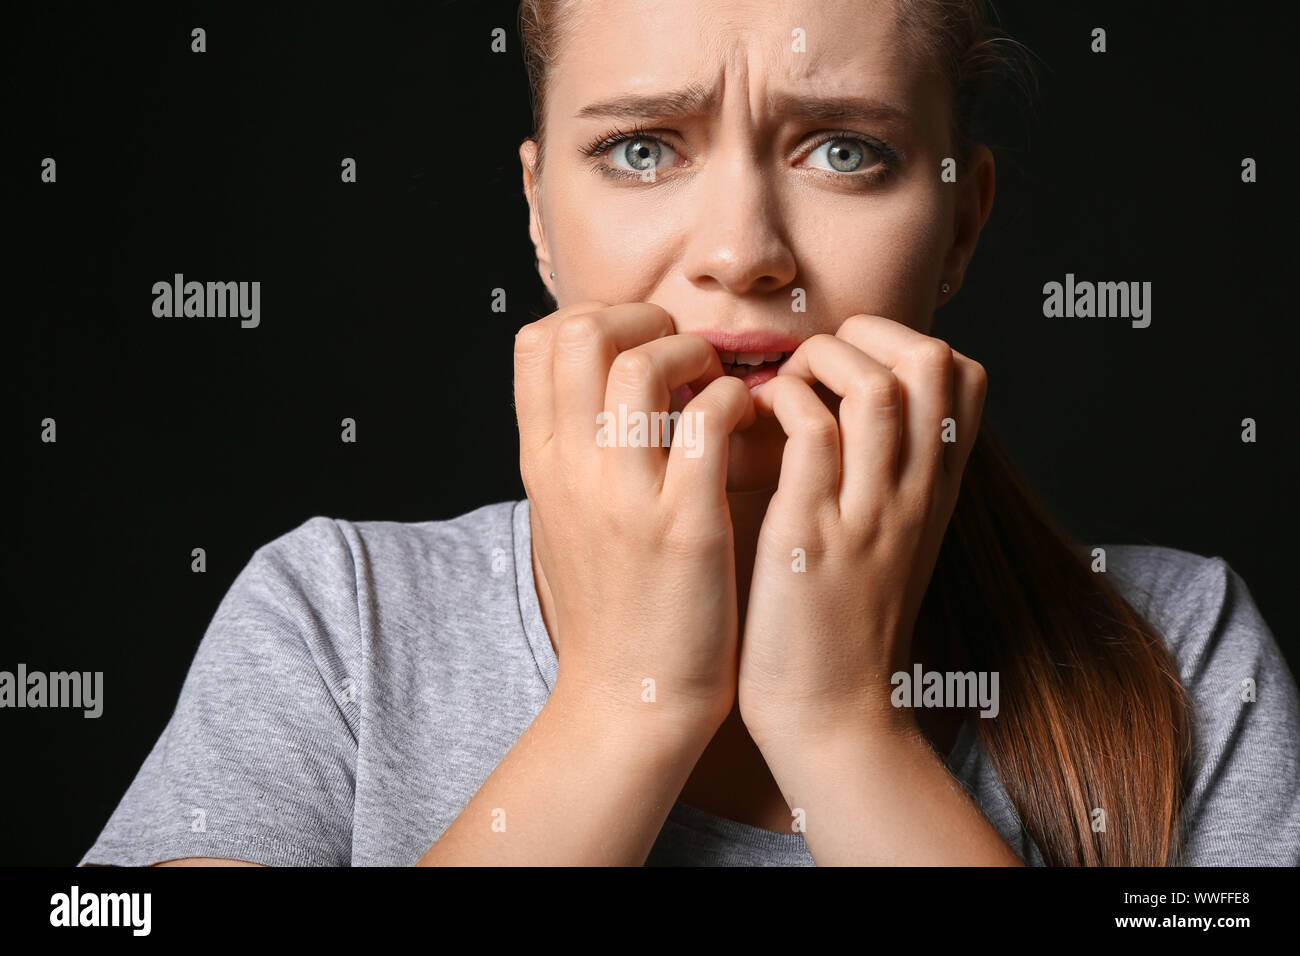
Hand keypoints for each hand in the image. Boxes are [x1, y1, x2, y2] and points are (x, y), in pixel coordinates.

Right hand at [514, 300, 756, 740]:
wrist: (630, 698)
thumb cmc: (609, 608)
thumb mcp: (563, 520)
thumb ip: (573, 452)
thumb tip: (598, 390)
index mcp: (541, 463)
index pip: (536, 341)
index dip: (594, 319)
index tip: (638, 342)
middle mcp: (571, 470)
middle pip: (579, 333)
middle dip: (640, 318)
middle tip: (683, 349)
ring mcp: (624, 497)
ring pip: (641, 366)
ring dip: (692, 354)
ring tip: (718, 382)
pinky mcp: (685, 526)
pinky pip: (708, 421)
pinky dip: (736, 402)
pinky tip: (748, 424)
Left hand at [736, 314, 986, 750]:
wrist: (830, 715)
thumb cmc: (840, 622)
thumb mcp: (889, 541)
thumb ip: (886, 476)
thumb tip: (853, 410)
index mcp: (934, 491)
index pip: (966, 374)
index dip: (906, 340)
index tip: (851, 359)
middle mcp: (914, 495)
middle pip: (934, 362)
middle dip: (867, 334)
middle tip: (813, 362)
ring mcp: (869, 515)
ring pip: (879, 389)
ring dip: (821, 363)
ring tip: (780, 387)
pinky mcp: (812, 538)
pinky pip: (812, 435)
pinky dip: (779, 405)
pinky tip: (750, 424)